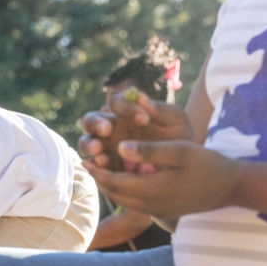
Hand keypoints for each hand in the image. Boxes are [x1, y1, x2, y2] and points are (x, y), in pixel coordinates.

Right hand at [78, 89, 192, 171]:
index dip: (125, 107)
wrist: (180, 168)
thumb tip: (140, 97)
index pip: (115, 103)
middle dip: (96, 124)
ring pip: (85, 143)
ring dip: (89, 144)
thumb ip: (161, 109)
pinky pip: (92, 165)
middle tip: (107, 130)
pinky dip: (94, 165)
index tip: (144, 120)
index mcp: (126, 112)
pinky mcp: (103, 168)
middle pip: (90, 120)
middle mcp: (110, 128)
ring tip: (99, 151)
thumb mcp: (176, 122)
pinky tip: (103, 166)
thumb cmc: (177, 139)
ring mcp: (104, 148)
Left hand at [88, 140, 243, 220]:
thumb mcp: (179, 151)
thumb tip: (120, 146)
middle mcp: (149, 206)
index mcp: (151, 191)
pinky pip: (134, 202)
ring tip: (99, 168)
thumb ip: (149, 150)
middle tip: (87, 162)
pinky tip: (121, 176)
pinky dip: (123, 190)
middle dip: (99, 178)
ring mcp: (156, 211)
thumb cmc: (207, 164)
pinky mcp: (161, 211)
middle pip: (114, 194)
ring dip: (109, 185)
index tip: (85, 157)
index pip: (113, 183)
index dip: (97, 171)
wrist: (231, 188)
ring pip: (122, 200)